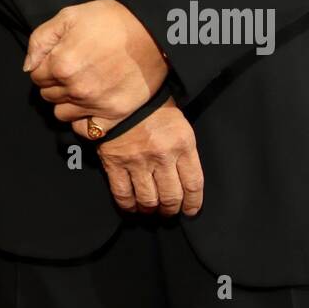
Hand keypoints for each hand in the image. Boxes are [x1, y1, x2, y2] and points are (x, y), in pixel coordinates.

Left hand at [24, 0, 167, 120]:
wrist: (153, 32)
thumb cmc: (110, 20)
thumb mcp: (69, 16)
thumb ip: (41, 40)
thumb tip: (29, 66)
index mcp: (61, 64)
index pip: (35, 76)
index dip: (44, 67)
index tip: (58, 60)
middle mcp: (75, 89)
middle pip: (48, 96)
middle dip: (54, 84)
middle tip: (72, 71)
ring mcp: (95, 105)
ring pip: (62, 114)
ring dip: (67, 103)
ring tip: (81, 88)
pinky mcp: (115, 116)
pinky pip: (86, 130)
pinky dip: (83, 122)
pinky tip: (90, 107)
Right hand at [84, 100, 203, 216]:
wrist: (121, 95)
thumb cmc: (154, 107)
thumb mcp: (179, 124)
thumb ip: (184, 151)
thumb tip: (186, 179)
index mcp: (182, 144)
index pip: (193, 184)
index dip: (193, 203)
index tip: (190, 211)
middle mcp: (162, 156)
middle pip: (171, 197)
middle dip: (171, 209)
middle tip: (169, 211)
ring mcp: (137, 161)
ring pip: (148, 200)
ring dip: (151, 210)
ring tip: (151, 210)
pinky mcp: (115, 163)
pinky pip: (123, 194)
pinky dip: (128, 205)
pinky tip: (132, 207)